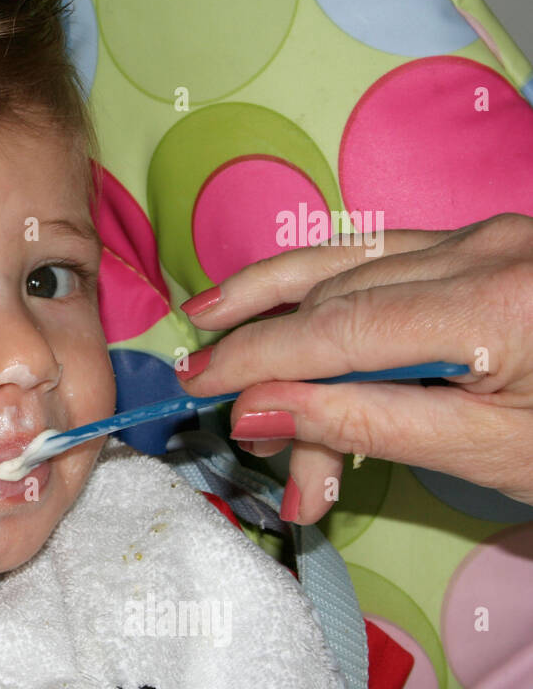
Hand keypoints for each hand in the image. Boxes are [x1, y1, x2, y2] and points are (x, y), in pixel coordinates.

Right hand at [176, 212, 532, 522]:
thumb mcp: (486, 453)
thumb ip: (362, 424)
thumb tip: (255, 409)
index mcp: (494, 304)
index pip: (333, 330)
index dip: (254, 361)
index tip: (196, 393)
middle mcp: (485, 247)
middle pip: (336, 303)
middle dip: (272, 366)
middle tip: (233, 428)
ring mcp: (490, 235)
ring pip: (350, 261)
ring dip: (275, 295)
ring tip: (208, 318)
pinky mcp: (492, 241)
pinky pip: (385, 250)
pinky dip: (324, 274)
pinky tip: (281, 285)